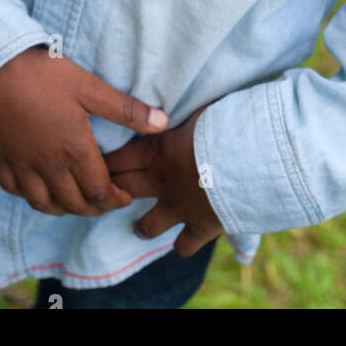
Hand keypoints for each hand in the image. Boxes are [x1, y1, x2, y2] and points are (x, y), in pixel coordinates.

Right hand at [0, 45, 168, 216]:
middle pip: (74, 204)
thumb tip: (163, 123)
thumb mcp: (90, 87)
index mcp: (73, 151)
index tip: (125, 196)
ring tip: (77, 201)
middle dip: (95, 208)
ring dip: (64, 208)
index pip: (100, 191)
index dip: (116, 199)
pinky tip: (39, 189)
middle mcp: (48, 167)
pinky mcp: (1, 161)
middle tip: (106, 202)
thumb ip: (126, 110)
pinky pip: (17, 193)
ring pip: (45, 205)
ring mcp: (22, 167)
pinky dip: (32, 198)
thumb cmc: (45, 75)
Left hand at [102, 105, 223, 256]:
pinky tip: (183, 241)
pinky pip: (183, 245)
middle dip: (112, 190)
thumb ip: (182, 115)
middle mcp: (162, 182)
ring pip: (147, 225)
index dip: (105, 162)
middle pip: (124, 188)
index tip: (97, 163)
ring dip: (143, 226)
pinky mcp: (200, 227)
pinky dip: (183, 244)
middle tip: (107, 192)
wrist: (248, 156)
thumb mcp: (198, 111)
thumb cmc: (224, 124)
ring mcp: (179, 208)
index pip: (118, 158)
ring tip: (140, 226)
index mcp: (158, 151)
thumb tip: (177, 100)